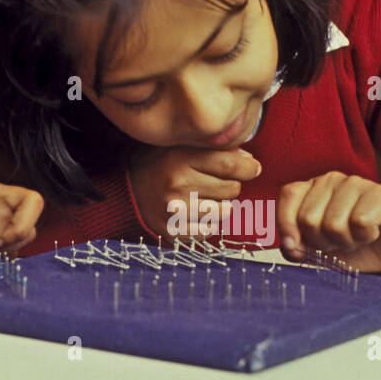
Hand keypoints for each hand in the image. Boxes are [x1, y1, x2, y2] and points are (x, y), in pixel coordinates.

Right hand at [128, 145, 261, 241]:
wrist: (127, 192)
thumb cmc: (158, 166)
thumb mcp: (181, 147)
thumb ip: (214, 150)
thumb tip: (249, 161)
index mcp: (179, 158)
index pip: (229, 164)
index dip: (247, 166)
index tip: (253, 168)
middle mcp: (178, 185)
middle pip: (231, 188)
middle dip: (230, 185)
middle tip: (214, 182)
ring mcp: (176, 211)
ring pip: (225, 211)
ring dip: (222, 205)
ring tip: (204, 197)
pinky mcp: (175, 231)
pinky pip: (211, 230)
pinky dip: (209, 223)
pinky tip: (196, 213)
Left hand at [277, 172, 380, 273]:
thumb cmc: (356, 245)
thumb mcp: (321, 251)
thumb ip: (299, 247)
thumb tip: (289, 247)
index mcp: (311, 188)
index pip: (288, 196)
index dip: (286, 224)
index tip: (295, 247)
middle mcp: (330, 180)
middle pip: (308, 218)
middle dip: (322, 242)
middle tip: (340, 242)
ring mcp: (355, 184)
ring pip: (333, 224)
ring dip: (346, 242)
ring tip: (357, 237)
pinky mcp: (379, 194)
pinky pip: (359, 223)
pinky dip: (365, 237)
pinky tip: (373, 232)